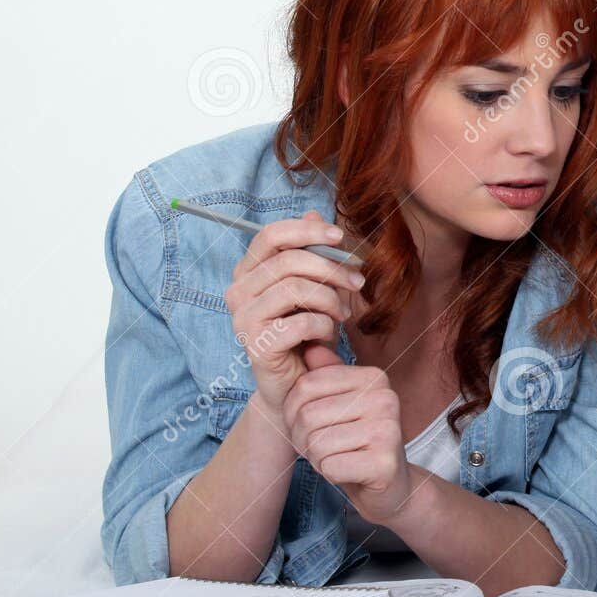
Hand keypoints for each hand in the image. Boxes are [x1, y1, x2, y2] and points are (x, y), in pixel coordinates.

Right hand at [224, 210, 363, 411]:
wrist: (297, 385)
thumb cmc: (306, 333)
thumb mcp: (315, 288)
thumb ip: (312, 253)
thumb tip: (315, 211)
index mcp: (248, 272)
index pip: (271, 235)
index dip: (308, 230)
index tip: (340, 236)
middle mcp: (238, 292)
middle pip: (289, 261)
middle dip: (332, 268)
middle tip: (358, 282)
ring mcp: (243, 319)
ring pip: (295, 288)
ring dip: (331, 299)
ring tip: (343, 313)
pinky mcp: (256, 345)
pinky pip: (301, 322)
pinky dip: (325, 325)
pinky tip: (328, 334)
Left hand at [281, 345, 417, 526]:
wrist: (388, 485)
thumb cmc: (355, 441)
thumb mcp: (338, 403)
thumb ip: (324, 374)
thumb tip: (309, 344)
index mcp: (373, 378)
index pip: (305, 386)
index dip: (292, 412)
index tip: (310, 424)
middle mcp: (385, 398)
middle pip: (308, 416)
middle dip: (303, 439)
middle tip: (321, 447)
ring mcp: (389, 430)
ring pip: (317, 443)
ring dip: (317, 458)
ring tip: (337, 458)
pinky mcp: (386, 462)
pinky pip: (331, 466)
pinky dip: (331, 474)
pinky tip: (350, 472)